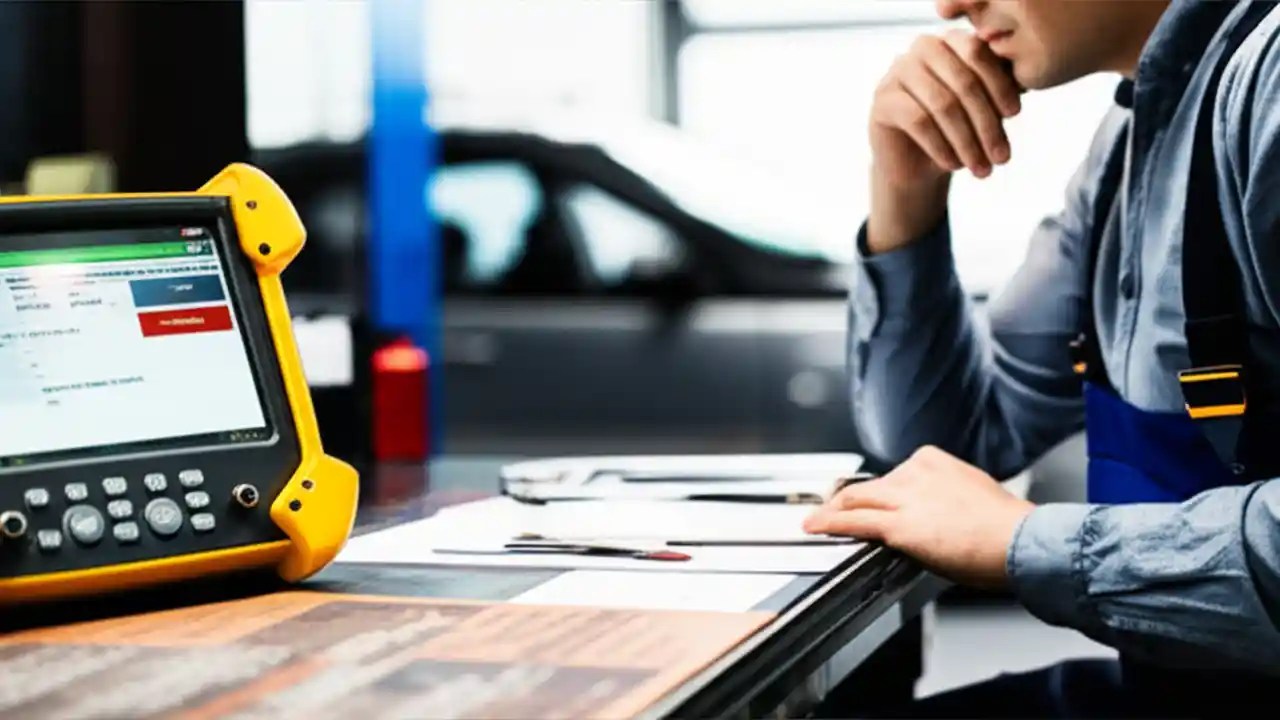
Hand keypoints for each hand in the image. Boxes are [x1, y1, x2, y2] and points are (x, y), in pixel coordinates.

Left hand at [804, 446, 1034, 588]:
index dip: (878, 491)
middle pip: (870, 485)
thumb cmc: (1006, 528)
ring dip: (832, 511)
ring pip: (855, 499)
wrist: (1019, 541)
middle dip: (846, 498)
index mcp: (934, 462)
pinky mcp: (899, 524)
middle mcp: (916, 472)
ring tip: (817, 520)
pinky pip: (854, 521)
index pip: (893, 476)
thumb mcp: (973, 496)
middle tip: (832, 508)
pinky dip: (829, 524)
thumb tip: (936, 515)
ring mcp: (905, 497)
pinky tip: (814, 527)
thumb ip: (946, 499)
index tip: (870, 499)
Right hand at [867, 31, 1022, 252]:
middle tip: (1002, 158)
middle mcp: (922, 48)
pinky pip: (918, 121)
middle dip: (987, 124)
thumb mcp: (985, 108)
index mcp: (951, 40)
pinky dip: (941, 147)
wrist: (917, 163)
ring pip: (942, 105)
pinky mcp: (882, 100)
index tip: (1015, 115)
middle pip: (963, 82)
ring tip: (982, 170)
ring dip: (967, 142)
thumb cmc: (957, 130)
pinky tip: (953, 165)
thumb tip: (1029, 80)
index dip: (999, 84)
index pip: (979, 53)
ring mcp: (897, 72)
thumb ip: (1003, 89)